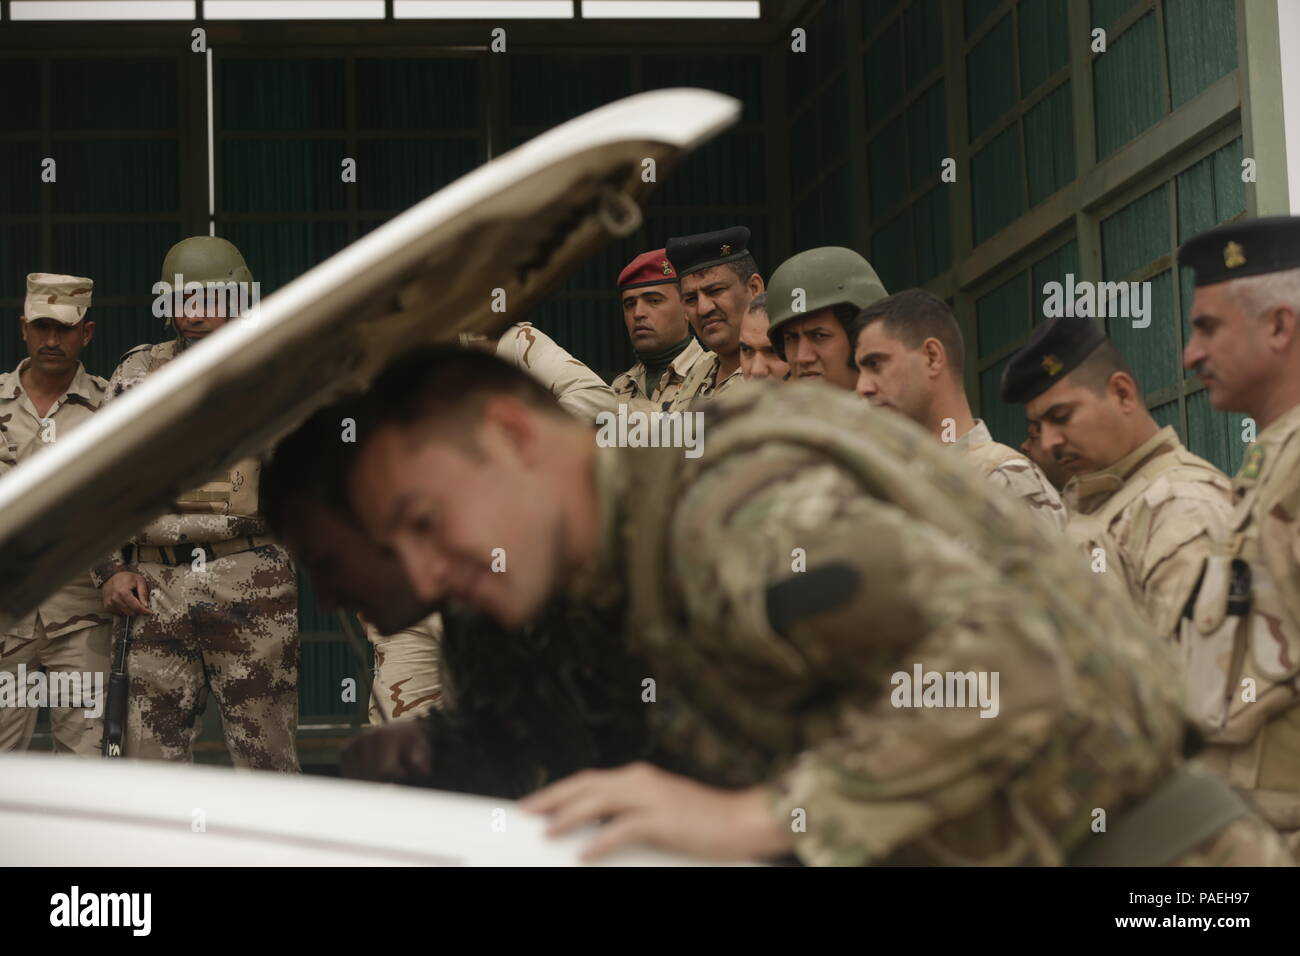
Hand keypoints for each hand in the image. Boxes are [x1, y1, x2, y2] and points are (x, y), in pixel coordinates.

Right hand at [102, 571, 151, 615]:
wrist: (110, 576)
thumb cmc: (125, 577)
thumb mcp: (139, 580)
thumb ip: (143, 592)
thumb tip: (145, 604)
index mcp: (123, 593)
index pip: (136, 607)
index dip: (144, 611)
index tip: (150, 612)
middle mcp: (115, 599)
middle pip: (131, 612)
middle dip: (137, 610)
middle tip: (140, 603)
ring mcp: (110, 604)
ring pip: (125, 614)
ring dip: (130, 610)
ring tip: (131, 600)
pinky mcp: (107, 606)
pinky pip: (118, 613)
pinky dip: (124, 610)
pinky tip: (124, 602)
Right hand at [340, 720, 432, 782]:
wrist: (402, 732)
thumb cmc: (414, 744)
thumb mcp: (422, 749)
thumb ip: (420, 760)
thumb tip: (423, 771)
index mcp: (386, 736)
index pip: (383, 771)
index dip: (395, 777)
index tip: (403, 773)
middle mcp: (366, 736)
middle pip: (370, 776)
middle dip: (383, 781)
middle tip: (394, 772)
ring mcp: (353, 742)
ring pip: (357, 779)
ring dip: (371, 780)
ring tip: (384, 769)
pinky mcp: (345, 750)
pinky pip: (349, 775)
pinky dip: (360, 778)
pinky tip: (371, 770)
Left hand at [519, 762, 793, 862]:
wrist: (742, 821)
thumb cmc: (702, 821)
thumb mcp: (660, 809)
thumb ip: (630, 812)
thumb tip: (597, 828)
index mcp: (638, 777)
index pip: (588, 780)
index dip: (559, 790)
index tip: (534, 803)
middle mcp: (641, 781)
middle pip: (585, 785)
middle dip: (552, 797)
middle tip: (525, 811)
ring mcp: (652, 798)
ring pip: (598, 802)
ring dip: (568, 816)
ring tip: (547, 831)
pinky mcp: (663, 819)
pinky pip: (622, 829)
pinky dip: (599, 841)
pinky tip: (583, 853)